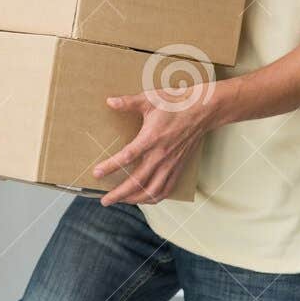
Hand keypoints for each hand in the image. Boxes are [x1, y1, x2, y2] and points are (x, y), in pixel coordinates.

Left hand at [92, 80, 228, 206]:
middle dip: (119, 194)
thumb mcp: (150, 98)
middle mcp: (161, 155)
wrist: (203, 110)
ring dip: (135, 199)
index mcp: (151, 138)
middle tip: (104, 200)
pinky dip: (154, 198)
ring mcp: (170, 164)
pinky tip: (144, 199)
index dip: (110, 167)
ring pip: (152, 191)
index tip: (96, 173)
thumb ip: (128, 102)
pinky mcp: (178, 167)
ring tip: (122, 201)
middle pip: (137, 182)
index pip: (127, 157)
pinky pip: (166, 189)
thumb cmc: (176, 103)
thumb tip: (110, 101)